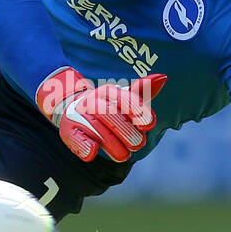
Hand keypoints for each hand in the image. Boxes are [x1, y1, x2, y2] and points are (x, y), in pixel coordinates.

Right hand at [35, 67, 166, 161]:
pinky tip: (93, 151)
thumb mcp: (125, 98)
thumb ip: (143, 91)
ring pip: (98, 131)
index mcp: (108, 92)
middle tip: (138, 144)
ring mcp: (79, 116)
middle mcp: (93, 101)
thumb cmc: (108, 106)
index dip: (137, 110)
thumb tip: (162, 77)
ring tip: (124, 155)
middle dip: (127, 132)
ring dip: (113, 146)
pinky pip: (77, 139)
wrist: (73, 110)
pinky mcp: (68, 131)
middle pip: (112, 116)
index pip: (124, 98)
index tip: (148, 124)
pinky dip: (85, 147)